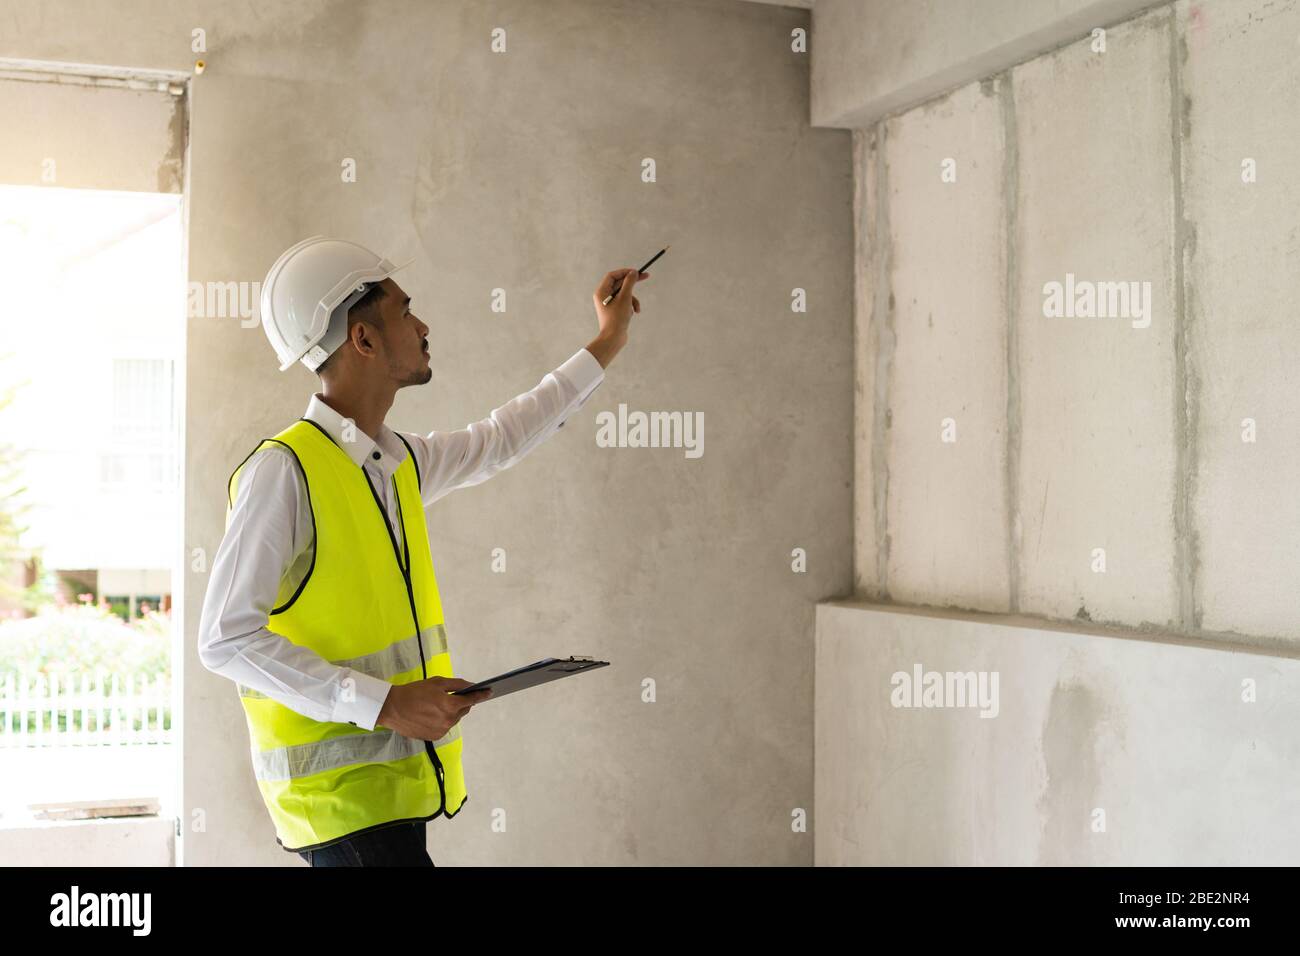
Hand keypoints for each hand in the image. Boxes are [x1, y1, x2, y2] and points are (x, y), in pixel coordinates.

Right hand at [376, 676, 491, 740]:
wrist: (393, 708)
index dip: (482, 695)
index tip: (490, 692)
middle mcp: (449, 720)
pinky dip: (442, 720)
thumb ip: (457, 685)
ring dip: (451, 712)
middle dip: (461, 703)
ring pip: (454, 719)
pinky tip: (430, 714)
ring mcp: (442, 730)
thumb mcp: (437, 683)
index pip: (472, 700)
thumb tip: (471, 686)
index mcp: (450, 705)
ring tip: (436, 705)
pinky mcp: (434, 736)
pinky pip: (444, 726)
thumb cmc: (414, 692)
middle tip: (450, 696)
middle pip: (463, 710)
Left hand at [592, 267, 648, 343]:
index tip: (636, 272)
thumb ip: (629, 283)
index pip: (613, 275)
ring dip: (633, 299)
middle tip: (646, 276)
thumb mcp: (625, 298)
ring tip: (636, 308)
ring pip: (624, 294)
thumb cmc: (617, 318)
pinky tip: (632, 314)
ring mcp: (609, 304)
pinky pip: (624, 303)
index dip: (625, 272)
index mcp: (601, 292)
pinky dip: (631, 306)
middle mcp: (603, 296)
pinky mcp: (614, 311)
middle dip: (632, 284)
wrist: (613, 338)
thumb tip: (633, 272)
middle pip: (619, 283)